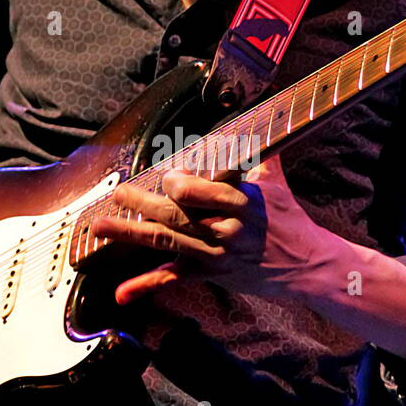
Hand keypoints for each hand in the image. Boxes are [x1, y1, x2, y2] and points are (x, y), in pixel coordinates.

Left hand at [87, 153, 327, 304]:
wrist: (305, 266)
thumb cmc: (287, 218)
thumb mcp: (275, 180)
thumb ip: (256, 149)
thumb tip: (252, 112)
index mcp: (242, 204)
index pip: (203, 193)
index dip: (181, 184)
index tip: (168, 174)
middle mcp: (226, 230)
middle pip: (177, 216)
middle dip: (144, 204)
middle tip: (120, 192)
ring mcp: (214, 255)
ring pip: (167, 242)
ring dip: (131, 234)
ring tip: (100, 226)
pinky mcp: (208, 274)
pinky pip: (173, 280)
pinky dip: (145, 286)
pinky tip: (121, 293)